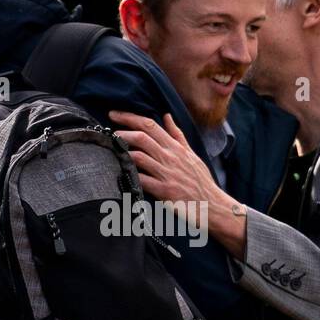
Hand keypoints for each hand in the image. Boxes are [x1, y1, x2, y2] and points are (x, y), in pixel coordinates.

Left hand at [108, 111, 247, 259]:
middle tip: (108, 132)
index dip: (130, 117)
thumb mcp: (191, 153)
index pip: (150, 125)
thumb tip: (166, 116)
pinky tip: (119, 172)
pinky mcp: (164, 191)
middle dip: (122, 132)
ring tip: (110, 151)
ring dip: (122, 152)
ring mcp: (166, 174)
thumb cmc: (201, 180)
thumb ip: (177, 135)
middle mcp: (170, 157)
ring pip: (139, 156)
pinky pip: (142, 180)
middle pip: (142, 137)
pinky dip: (130, 175)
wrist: (212, 204)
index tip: (114, 115)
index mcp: (175, 147)